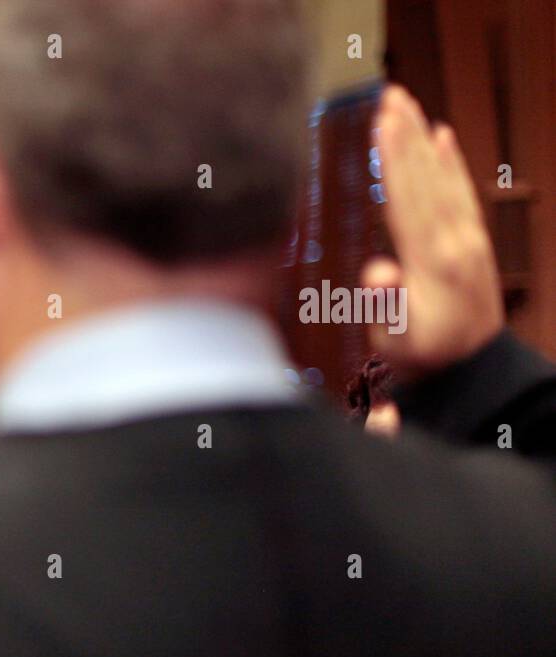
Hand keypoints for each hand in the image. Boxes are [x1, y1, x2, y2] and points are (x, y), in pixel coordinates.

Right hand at [364, 85, 504, 378]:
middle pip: (426, 178)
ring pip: (444, 177)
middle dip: (407, 135)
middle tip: (391, 95)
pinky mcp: (473, 240)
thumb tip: (376, 272)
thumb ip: (385, 306)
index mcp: (430, 262)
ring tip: (409, 104)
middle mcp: (454, 242)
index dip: (395, 159)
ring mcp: (468, 238)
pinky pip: (461, 190)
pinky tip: (443, 135)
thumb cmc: (424, 357)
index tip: (382, 122)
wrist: (472, 368)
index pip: (408, 199)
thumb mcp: (396, 342)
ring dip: (425, 138)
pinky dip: (451, 160)